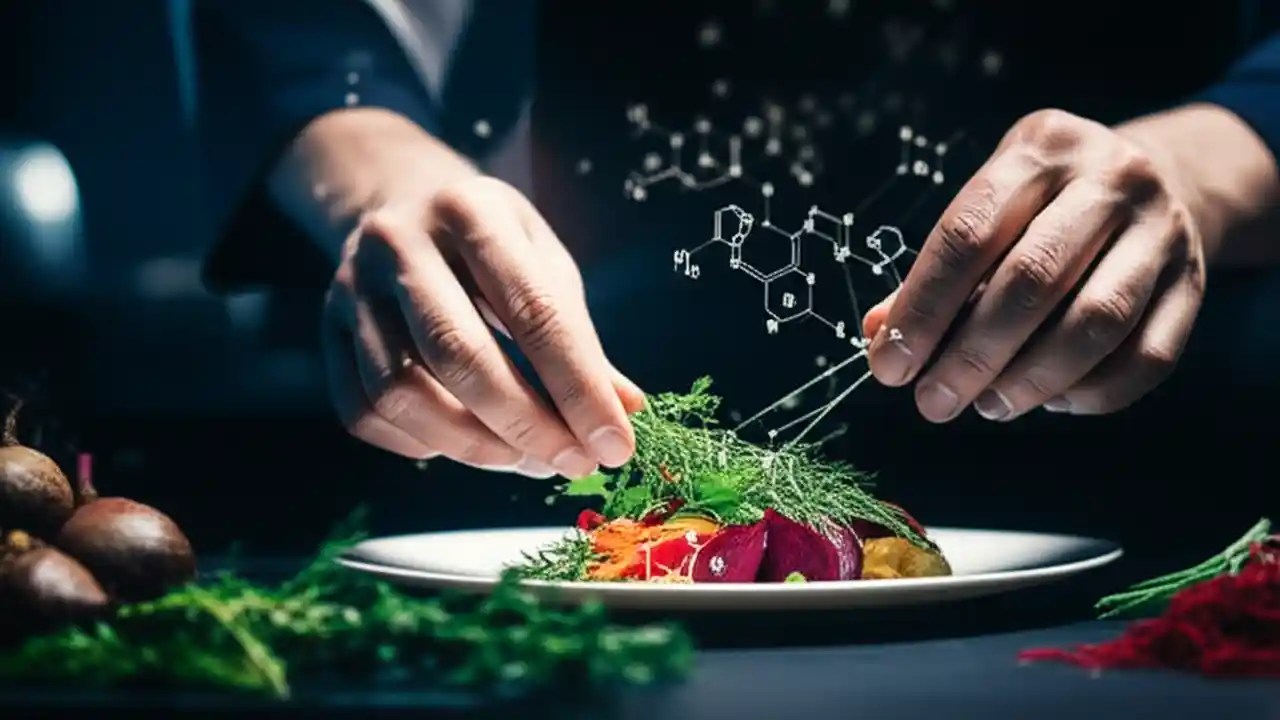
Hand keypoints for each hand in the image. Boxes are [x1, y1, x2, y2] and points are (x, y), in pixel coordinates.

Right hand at [321, 174, 643, 476]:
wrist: (400, 203)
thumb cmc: (491, 245)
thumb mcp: (545, 265)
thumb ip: (580, 338)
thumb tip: (625, 412)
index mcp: (472, 210)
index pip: (533, 310)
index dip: (578, 387)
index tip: (613, 443)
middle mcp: (400, 242)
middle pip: (460, 354)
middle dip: (526, 424)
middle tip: (572, 462)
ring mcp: (350, 289)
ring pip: (402, 392)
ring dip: (472, 445)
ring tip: (524, 460)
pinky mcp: (325, 332)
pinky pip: (365, 412)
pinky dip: (422, 445)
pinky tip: (465, 443)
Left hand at [863, 108, 1205, 420]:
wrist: (1162, 177)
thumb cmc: (1043, 207)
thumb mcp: (988, 210)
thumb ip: (933, 274)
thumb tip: (880, 335)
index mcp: (1040, 149)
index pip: (968, 234)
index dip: (922, 308)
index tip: (890, 365)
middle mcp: (1110, 179)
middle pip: (1031, 282)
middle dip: (969, 356)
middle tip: (932, 402)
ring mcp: (1163, 231)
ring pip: (1095, 323)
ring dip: (1029, 380)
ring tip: (986, 406)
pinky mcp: (1195, 285)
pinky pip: (1145, 358)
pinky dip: (1090, 392)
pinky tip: (1051, 399)